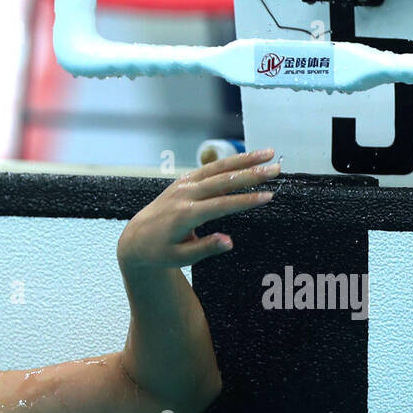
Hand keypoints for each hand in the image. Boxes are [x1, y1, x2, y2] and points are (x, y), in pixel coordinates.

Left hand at [117, 148, 279, 270]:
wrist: (136, 238)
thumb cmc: (159, 252)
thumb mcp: (180, 258)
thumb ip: (205, 249)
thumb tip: (229, 242)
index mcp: (184, 215)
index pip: (220, 205)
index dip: (245, 201)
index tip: (267, 197)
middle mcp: (184, 195)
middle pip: (222, 181)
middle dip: (251, 174)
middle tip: (276, 170)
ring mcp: (183, 185)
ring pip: (217, 168)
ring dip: (244, 159)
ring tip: (268, 154)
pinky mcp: (184, 180)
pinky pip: (209, 168)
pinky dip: (229, 161)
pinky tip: (248, 157)